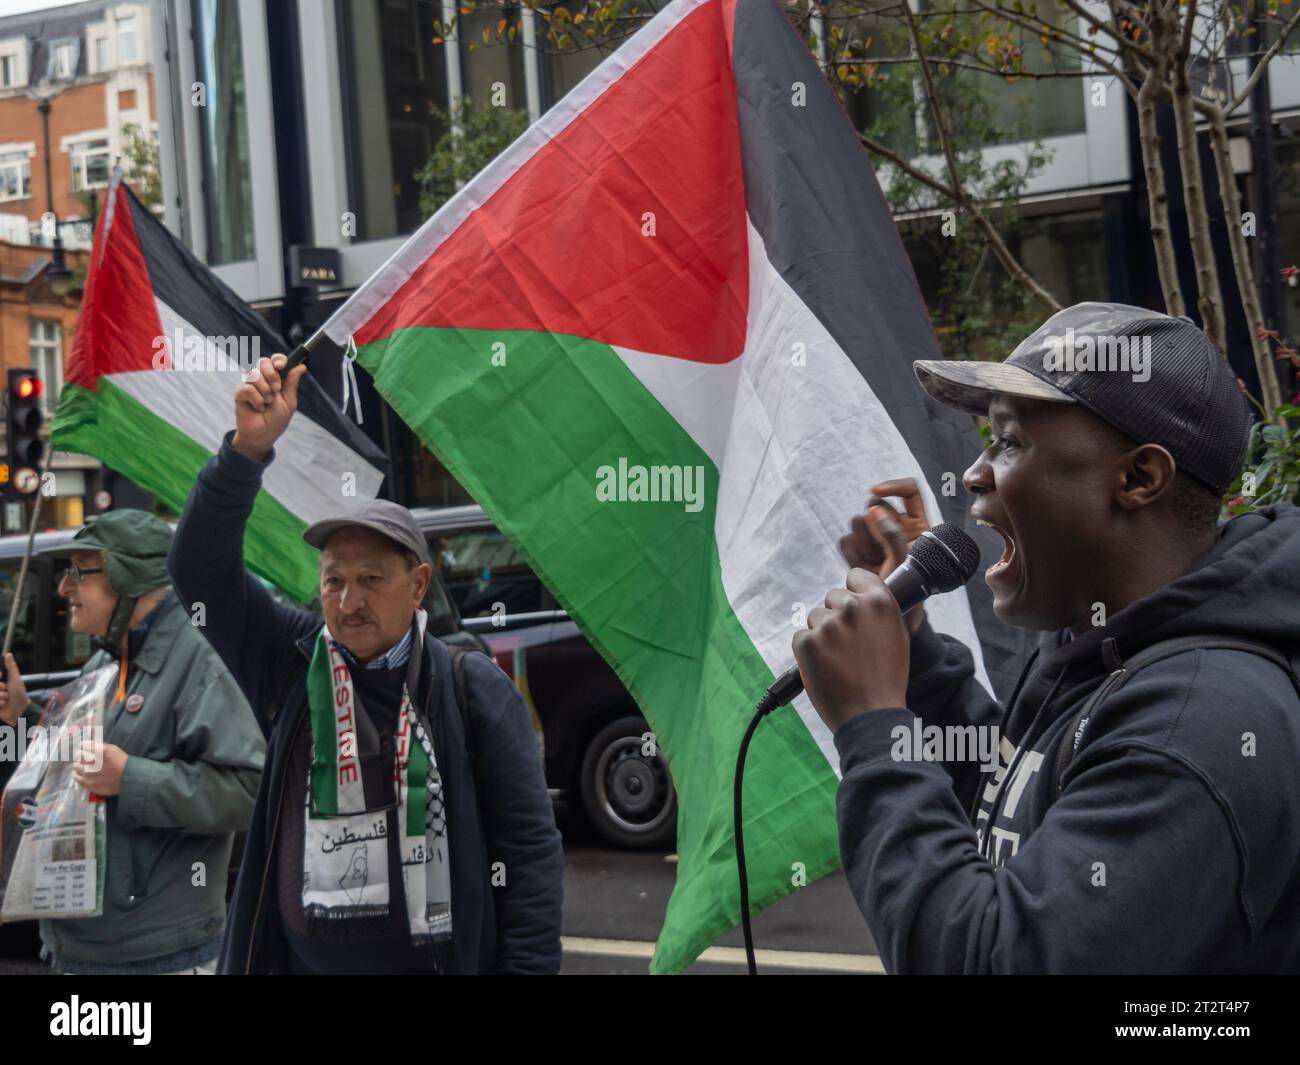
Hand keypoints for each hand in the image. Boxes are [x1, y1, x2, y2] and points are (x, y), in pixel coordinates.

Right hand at [0, 653, 28, 726]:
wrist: (20, 710)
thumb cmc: (19, 694)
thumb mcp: (15, 679)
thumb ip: (11, 667)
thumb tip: (8, 654)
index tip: (2, 677)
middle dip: (1, 687)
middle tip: (6, 690)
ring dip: (2, 696)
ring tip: (6, 699)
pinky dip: (0, 703)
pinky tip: (3, 705)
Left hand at [72, 741, 127, 796]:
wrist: (129, 777)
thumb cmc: (120, 761)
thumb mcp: (112, 748)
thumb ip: (97, 746)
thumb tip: (83, 744)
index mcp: (100, 751)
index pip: (83, 745)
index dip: (83, 746)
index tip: (84, 748)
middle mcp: (93, 762)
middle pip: (78, 755)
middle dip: (80, 756)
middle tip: (84, 758)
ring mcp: (90, 774)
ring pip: (76, 767)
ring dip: (78, 766)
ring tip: (83, 767)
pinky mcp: (89, 784)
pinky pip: (77, 778)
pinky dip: (78, 775)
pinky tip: (81, 774)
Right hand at [231, 353, 304, 460]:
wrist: (263, 435)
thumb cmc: (276, 419)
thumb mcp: (289, 402)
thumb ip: (292, 383)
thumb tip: (302, 366)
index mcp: (275, 378)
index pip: (275, 360)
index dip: (278, 359)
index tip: (281, 366)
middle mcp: (261, 378)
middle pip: (263, 362)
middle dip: (271, 374)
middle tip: (276, 389)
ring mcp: (249, 384)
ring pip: (254, 374)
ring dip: (265, 391)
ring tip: (267, 403)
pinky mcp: (240, 393)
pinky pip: (247, 388)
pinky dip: (256, 400)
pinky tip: (258, 408)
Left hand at [792, 567, 910, 732]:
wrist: (870, 715)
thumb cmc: (886, 678)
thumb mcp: (896, 636)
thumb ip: (878, 611)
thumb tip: (862, 596)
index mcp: (879, 602)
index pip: (856, 576)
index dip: (854, 591)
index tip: (854, 606)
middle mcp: (853, 608)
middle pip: (832, 597)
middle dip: (836, 616)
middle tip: (848, 645)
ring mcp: (828, 625)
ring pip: (815, 618)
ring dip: (822, 635)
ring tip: (839, 661)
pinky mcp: (807, 643)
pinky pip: (801, 638)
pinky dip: (808, 652)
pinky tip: (825, 668)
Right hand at [839, 478, 929, 633]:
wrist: (893, 617)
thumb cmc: (909, 591)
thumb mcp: (905, 562)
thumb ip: (891, 534)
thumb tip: (874, 510)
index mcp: (919, 525)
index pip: (910, 490)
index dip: (893, 486)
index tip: (875, 492)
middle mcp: (897, 528)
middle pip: (876, 504)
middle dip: (872, 523)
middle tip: (879, 547)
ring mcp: (877, 540)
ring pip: (858, 521)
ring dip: (862, 540)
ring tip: (873, 561)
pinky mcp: (860, 552)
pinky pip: (846, 539)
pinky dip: (851, 551)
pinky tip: (861, 565)